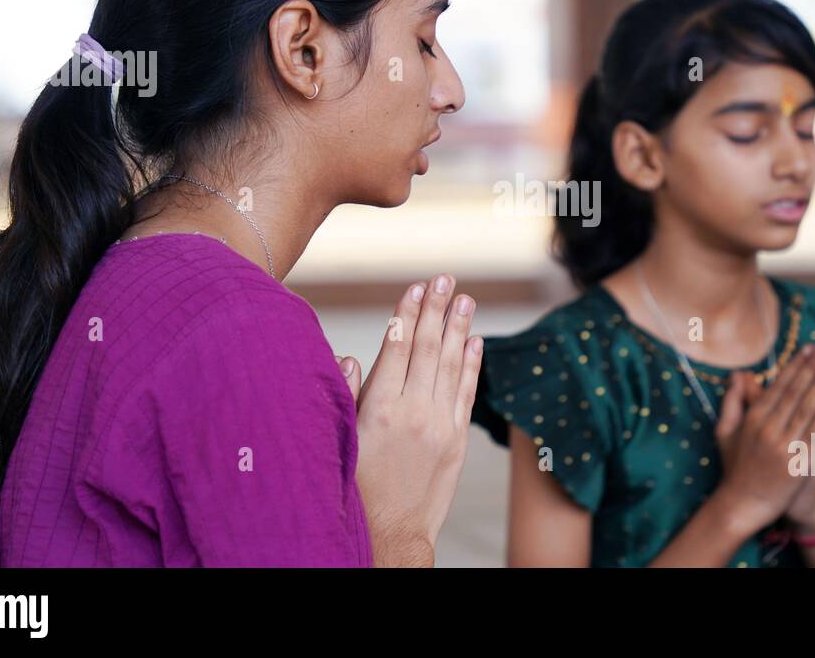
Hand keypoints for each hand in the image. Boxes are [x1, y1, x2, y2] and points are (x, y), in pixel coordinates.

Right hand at [338, 274, 482, 566]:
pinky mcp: (457, 440)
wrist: (390, 534)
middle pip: (427, 349)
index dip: (407, 314)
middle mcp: (414, 412)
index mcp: (379, 409)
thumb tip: (351, 356)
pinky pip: (467, 393)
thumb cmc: (355, 487)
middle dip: (436, 310)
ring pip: (451, 366)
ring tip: (465, 299)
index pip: (397, 348)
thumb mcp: (339, 438)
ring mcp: (439, 426)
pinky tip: (475, 341)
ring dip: (458, 329)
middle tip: (445, 279)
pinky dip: (472, 365)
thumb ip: (346, 395)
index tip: (415, 288)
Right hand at [710, 340, 814, 537]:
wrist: (742, 505)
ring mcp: (785, 448)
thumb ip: (733, 401)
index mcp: (753, 420)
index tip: (811, 347)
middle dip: (814, 368)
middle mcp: (769, 430)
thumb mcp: (725, 431)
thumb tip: (738, 374)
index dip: (797, 365)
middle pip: (797, 393)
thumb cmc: (734, 466)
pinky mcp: (800, 464)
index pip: (779, 386)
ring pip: (809, 410)